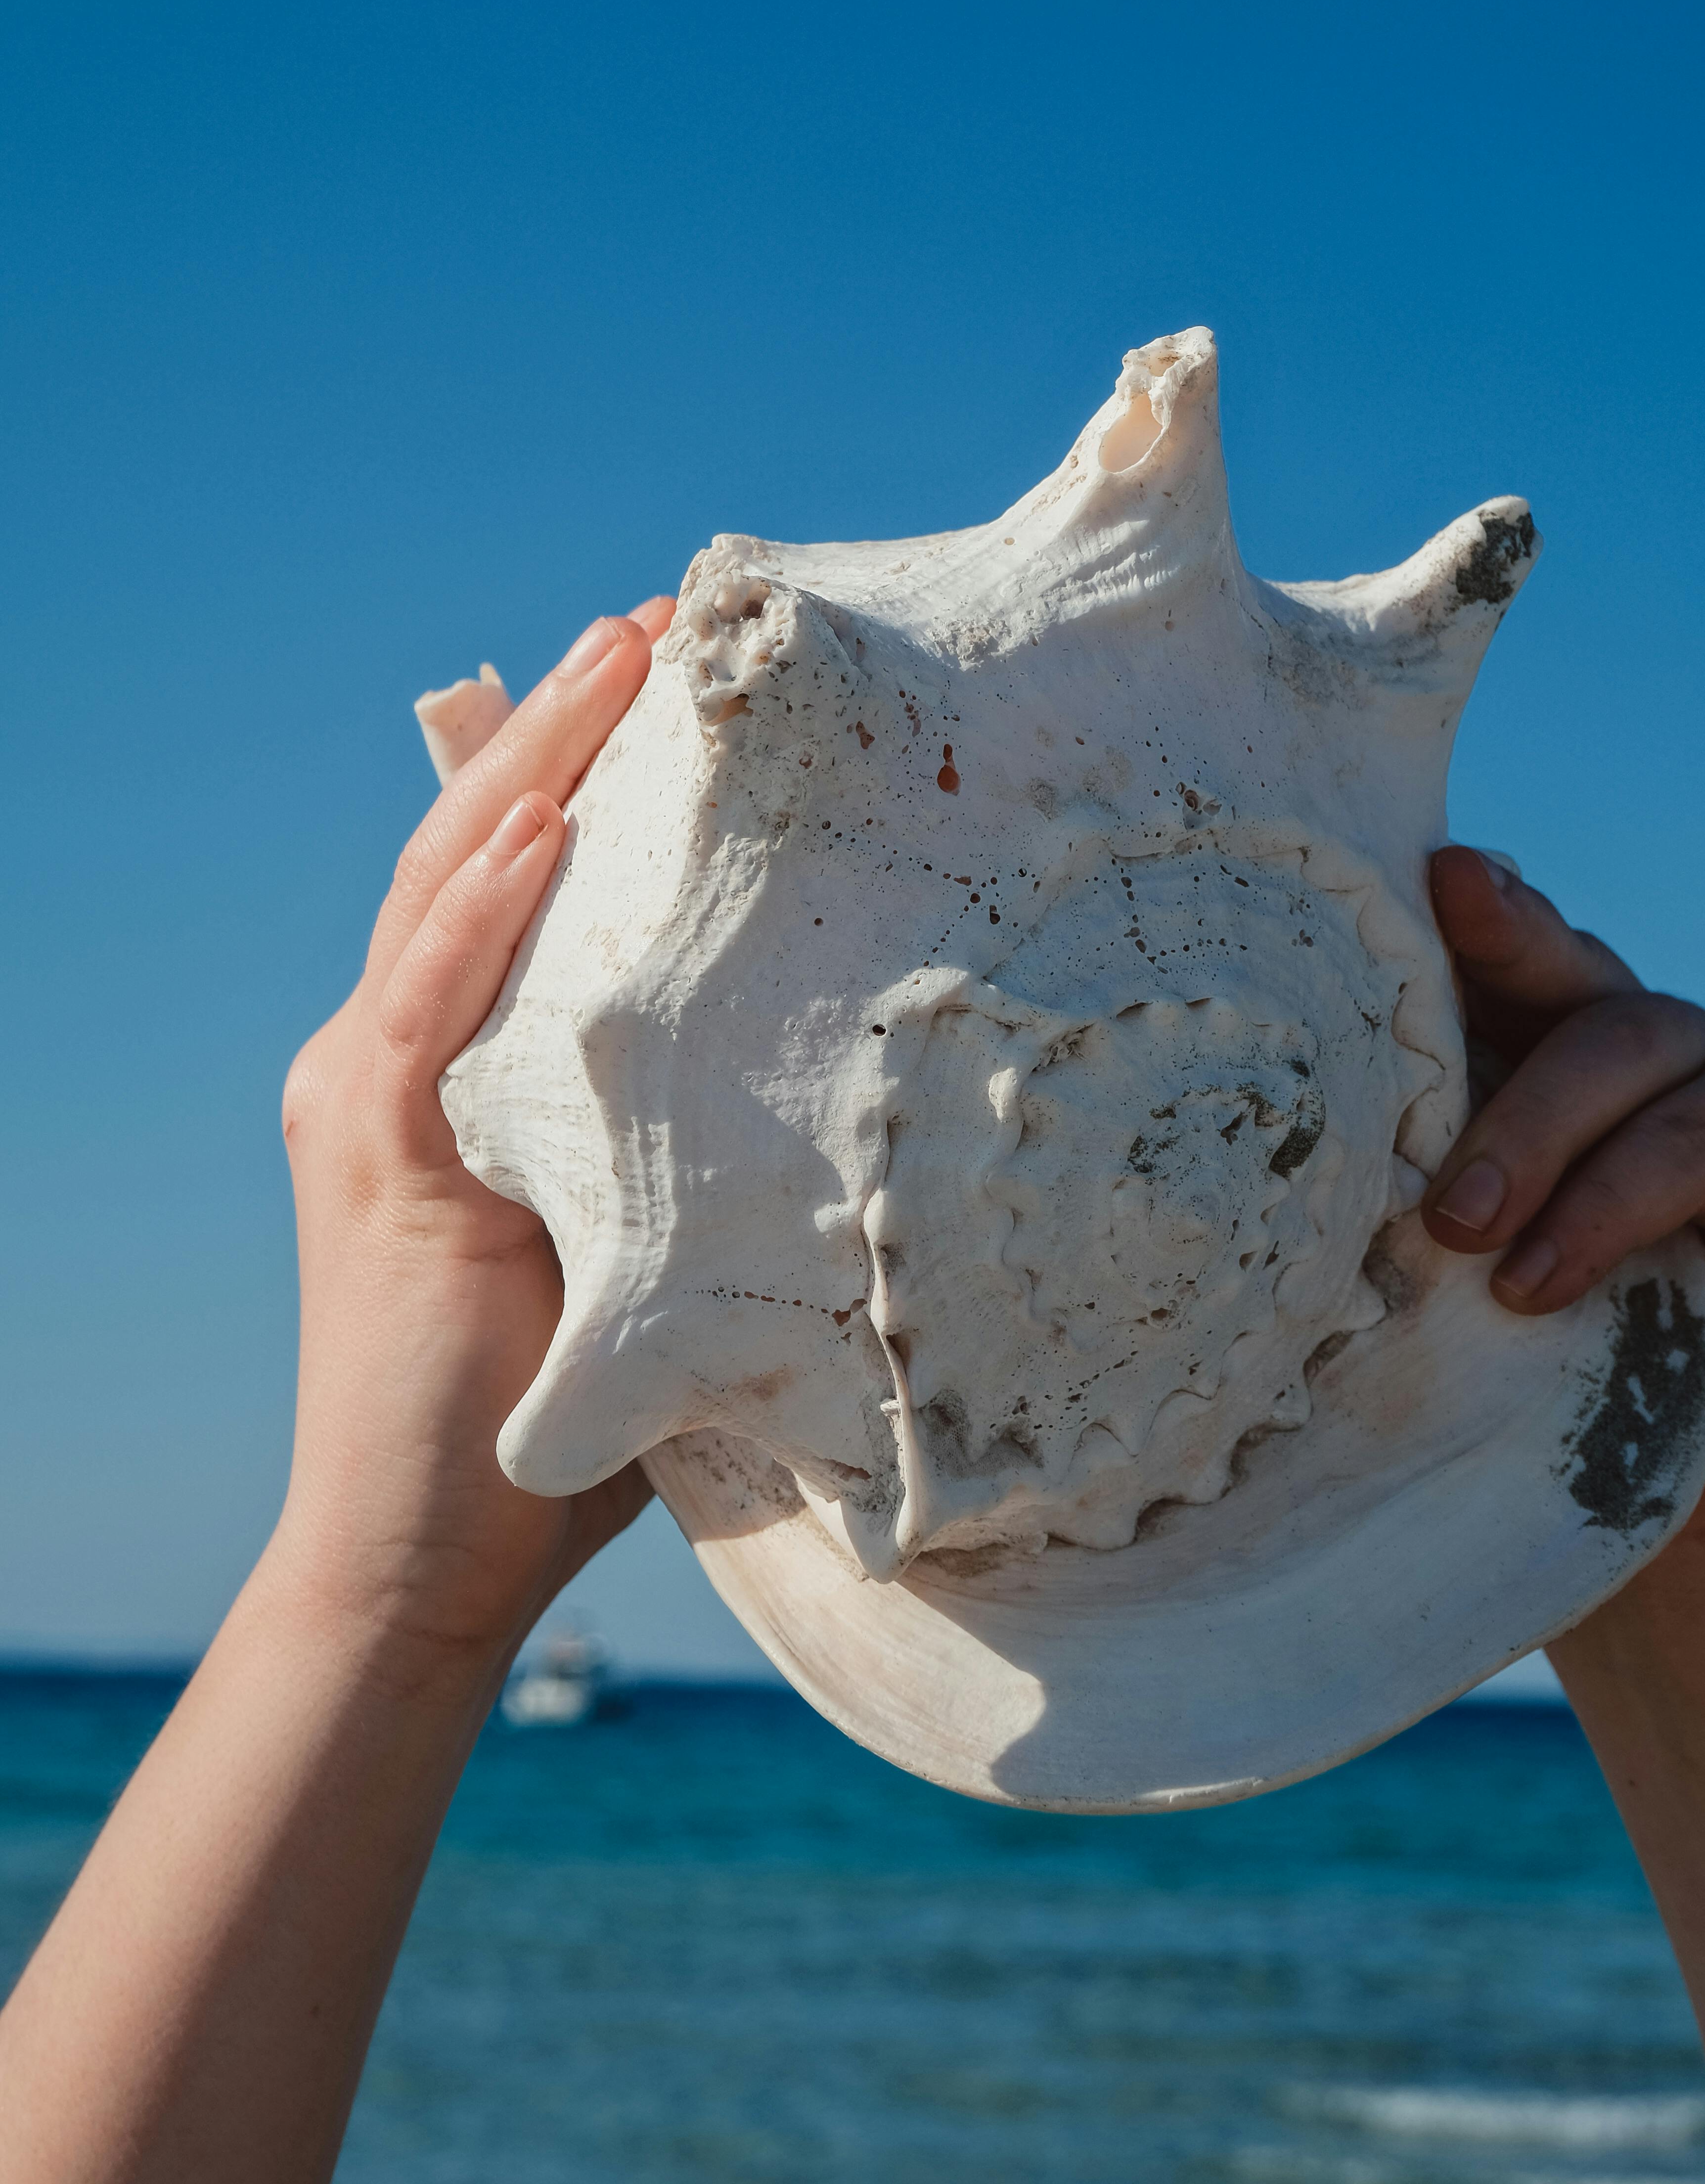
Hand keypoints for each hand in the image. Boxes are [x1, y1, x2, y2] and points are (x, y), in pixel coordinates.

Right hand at [269, 599, 675, 1676]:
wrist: (431, 1562)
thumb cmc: (555, 1421)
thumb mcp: (644, 1241)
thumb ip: (697, 1153)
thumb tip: (857, 1089)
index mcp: (457, 1066)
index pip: (518, 880)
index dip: (587, 771)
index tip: (679, 678)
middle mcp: (393, 1053)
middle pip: (476, 847)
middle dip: (563, 727)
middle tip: (653, 621)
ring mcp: (368, 1092)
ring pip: (445, 887)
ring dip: (533, 767)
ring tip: (612, 661)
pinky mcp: (369, 1149)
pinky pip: (428, 1001)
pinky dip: (483, 911)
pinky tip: (546, 831)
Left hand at [1423, 847, 1704, 1568]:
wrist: (1648, 1506)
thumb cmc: (1501, 1383)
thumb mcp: (1421, 1272)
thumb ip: (1381, 1187)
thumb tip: (1244, 1155)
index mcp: (1506, 1043)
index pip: (1469, 945)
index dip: (1445, 903)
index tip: (1415, 872)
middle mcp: (1603, 1033)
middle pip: (1548, 955)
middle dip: (1494, 949)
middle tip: (1408, 1042)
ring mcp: (1702, 1070)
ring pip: (1621, 1036)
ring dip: (1534, 1133)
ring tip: (1462, 1236)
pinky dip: (1616, 1197)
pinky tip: (1546, 1278)